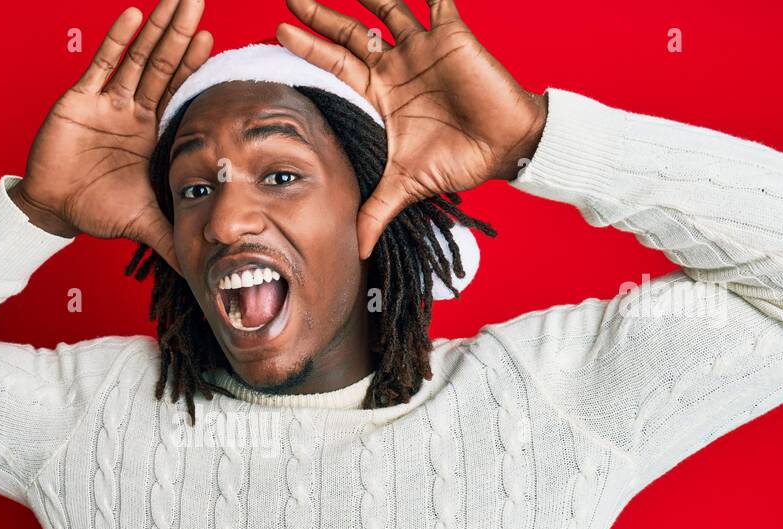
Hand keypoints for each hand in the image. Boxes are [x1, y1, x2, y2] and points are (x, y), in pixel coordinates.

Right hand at [10, 0, 212, 275]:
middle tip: (200, 0)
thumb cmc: (97, 211)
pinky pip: (102, 64)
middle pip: (163, 66)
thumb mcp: (145, 224)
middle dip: (181, 33)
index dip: (195, 68)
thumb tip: (204, 269)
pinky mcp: (80, 99)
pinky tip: (134, 16)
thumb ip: (175, 240)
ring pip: (138, 58)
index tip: (215, 40)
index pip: (179, 94)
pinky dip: (118, 41)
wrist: (55, 210)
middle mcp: (133, 112)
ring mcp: (108, 102)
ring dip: (157, 28)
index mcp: (152, 134)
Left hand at [277, 0, 546, 258]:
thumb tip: (353, 251)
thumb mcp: (406, 187)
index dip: (309, 48)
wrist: (504, 148)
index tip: (279, 32)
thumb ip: (376, 211)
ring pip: (386, 7)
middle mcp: (396, 66)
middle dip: (321, 15)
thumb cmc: (457, 162)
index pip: (335, 66)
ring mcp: (422, 47)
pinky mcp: (452, 35)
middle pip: (350, 33)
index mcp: (379, 95)